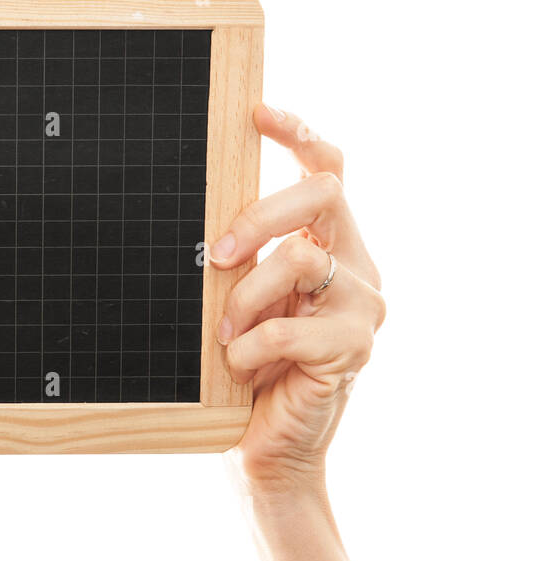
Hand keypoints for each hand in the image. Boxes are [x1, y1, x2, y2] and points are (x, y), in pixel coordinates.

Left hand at [210, 105, 384, 497]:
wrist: (266, 447)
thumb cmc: (243, 370)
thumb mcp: (236, 301)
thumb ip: (238, 260)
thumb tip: (199, 224)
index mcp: (329, 245)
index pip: (328, 169)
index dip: (299, 134)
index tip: (256, 113)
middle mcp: (355, 266)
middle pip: (324, 194)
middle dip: (260, 215)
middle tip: (215, 254)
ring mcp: (362, 307)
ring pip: (302, 260)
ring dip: (245, 297)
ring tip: (222, 334)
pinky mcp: (353, 350)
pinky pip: (293, 329)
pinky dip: (251, 347)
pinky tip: (237, 367)